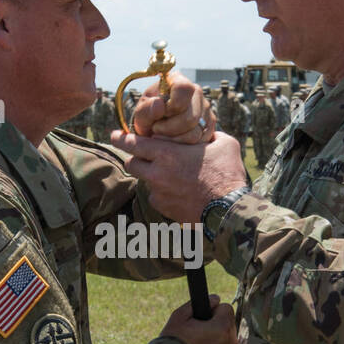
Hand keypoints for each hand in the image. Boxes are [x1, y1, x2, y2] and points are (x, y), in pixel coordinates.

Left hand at [110, 129, 247, 222]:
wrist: (228, 211)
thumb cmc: (227, 175)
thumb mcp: (225, 144)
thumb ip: (210, 135)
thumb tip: (209, 132)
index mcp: (167, 154)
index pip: (133, 143)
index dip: (121, 138)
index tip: (115, 135)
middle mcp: (157, 174)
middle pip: (131, 164)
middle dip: (134, 158)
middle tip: (143, 155)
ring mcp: (159, 193)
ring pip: (145, 182)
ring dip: (152, 176)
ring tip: (171, 175)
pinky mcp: (164, 209)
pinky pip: (157, 197)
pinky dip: (164, 193)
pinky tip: (180, 192)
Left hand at [131, 72, 214, 143]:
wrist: (153, 132)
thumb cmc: (147, 119)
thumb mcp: (140, 114)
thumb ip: (145, 110)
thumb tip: (159, 104)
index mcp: (177, 81)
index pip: (184, 89)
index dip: (173, 106)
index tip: (161, 114)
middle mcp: (195, 92)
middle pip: (191, 117)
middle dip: (169, 129)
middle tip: (156, 130)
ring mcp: (205, 109)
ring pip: (195, 133)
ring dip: (174, 140)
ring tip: (163, 136)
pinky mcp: (209, 126)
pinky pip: (199, 142)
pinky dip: (183, 146)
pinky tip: (173, 141)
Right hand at [160, 295, 236, 343]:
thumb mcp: (179, 317)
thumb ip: (198, 303)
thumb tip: (215, 299)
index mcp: (222, 328)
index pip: (227, 308)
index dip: (213, 310)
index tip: (202, 318)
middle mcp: (232, 343)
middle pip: (229, 323)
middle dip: (217, 324)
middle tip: (198, 333)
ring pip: (229, 338)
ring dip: (219, 338)